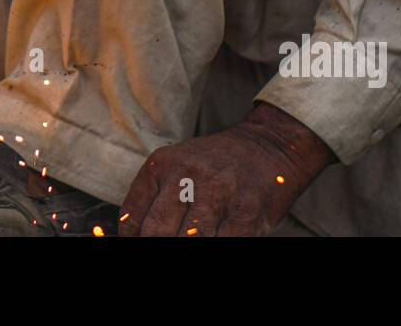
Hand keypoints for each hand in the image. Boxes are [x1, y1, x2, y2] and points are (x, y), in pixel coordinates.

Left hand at [119, 102, 334, 236]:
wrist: (268, 147)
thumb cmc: (215, 165)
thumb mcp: (177, 167)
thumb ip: (155, 198)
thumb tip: (132, 235)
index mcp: (161, 165)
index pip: (132, 217)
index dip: (132, 239)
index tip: (136, 244)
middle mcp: (186, 175)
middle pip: (156, 232)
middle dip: (154, 246)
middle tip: (158, 253)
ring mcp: (217, 194)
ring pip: (188, 240)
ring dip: (184, 248)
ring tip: (185, 243)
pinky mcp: (245, 212)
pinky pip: (222, 243)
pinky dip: (216, 247)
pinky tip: (213, 243)